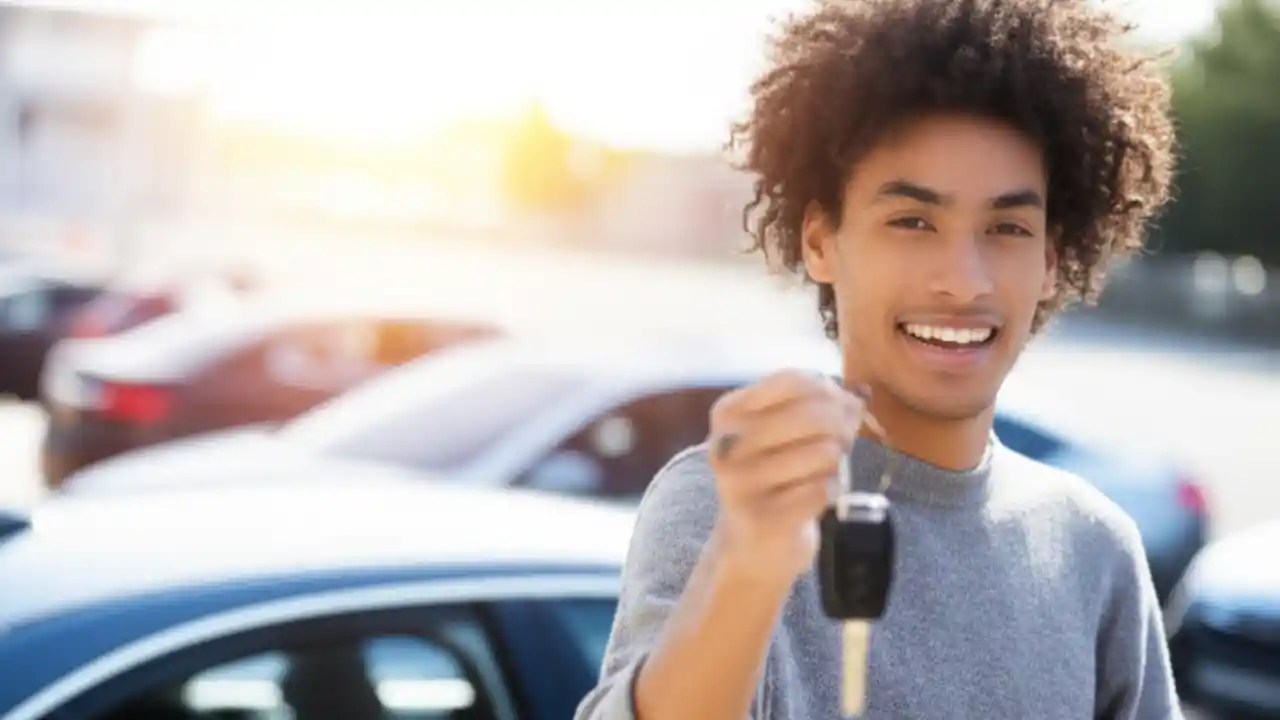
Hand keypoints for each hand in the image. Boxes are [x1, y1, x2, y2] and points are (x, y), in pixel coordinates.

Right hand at [707, 370, 868, 585]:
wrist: (752, 542)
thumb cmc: (776, 476)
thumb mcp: (787, 432)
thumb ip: (822, 406)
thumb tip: (859, 394)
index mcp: (728, 412)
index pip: (793, 380)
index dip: (830, 390)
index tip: (842, 407)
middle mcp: (726, 444)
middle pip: (812, 414)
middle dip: (842, 426)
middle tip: (843, 443)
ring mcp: (739, 483)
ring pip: (823, 452)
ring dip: (836, 463)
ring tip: (824, 471)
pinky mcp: (760, 518)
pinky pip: (822, 489)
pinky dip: (830, 491)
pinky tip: (817, 497)